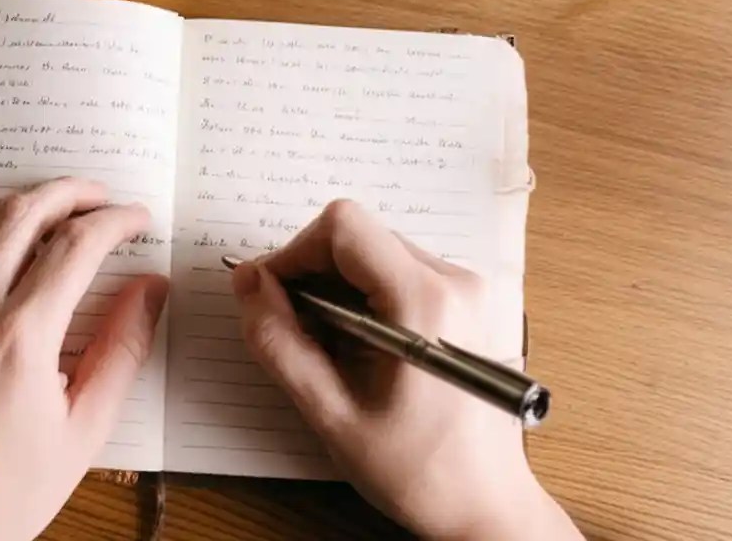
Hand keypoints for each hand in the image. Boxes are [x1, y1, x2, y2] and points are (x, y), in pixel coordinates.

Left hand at [0, 178, 168, 540]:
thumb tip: (150, 289)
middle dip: (70, 193)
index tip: (134, 220)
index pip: (78, 244)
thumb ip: (122, 348)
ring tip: (24, 208)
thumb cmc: (4, 493)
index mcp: (20, 338)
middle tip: (97, 200)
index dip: (116, 220)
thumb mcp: (84, 428)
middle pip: (20, 211)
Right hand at [232, 200, 580, 540]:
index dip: (293, 254)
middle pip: (357, 237)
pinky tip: (358, 351)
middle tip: (298, 334)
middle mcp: (453, 280)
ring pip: (373, 253)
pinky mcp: (463, 303)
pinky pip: (396, 274)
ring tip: (330, 352)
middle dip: (312, 276)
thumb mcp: (330, 412)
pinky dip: (362, 300)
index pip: (343, 227)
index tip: (271, 297)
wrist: (484, 505)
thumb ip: (279, 341)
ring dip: (336, 290)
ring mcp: (464, 289)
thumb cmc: (419, 470)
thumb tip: (247, 283)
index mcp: (425, 300)